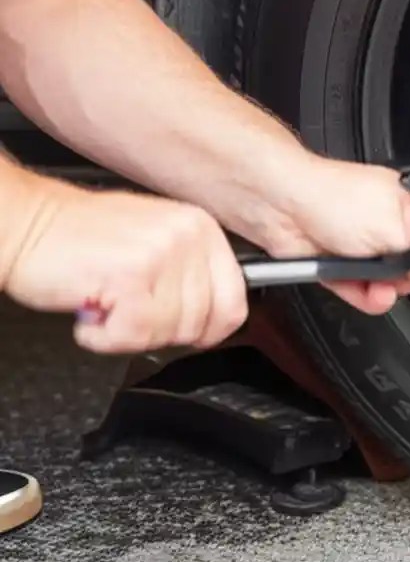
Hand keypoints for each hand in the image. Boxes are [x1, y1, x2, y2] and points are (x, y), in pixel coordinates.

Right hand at [4, 184, 248, 353]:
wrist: (23, 224)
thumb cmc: (78, 238)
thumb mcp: (154, 242)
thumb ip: (191, 274)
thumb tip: (220, 316)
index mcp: (201, 228)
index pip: (234, 301)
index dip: (208, 330)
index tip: (185, 334)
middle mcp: (188, 236)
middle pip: (200, 324)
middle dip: (158, 331)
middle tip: (125, 309)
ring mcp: (162, 254)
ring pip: (169, 332)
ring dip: (129, 332)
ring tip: (106, 303)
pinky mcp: (130, 276)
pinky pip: (134, 336)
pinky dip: (104, 338)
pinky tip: (90, 313)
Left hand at [257, 157, 409, 314]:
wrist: (280, 209)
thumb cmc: (335, 200)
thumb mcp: (403, 219)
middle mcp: (395, 225)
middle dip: (409, 279)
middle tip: (397, 270)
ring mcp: (369, 245)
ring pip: (390, 282)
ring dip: (382, 290)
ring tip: (372, 283)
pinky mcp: (344, 263)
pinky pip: (362, 289)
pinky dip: (360, 294)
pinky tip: (359, 289)